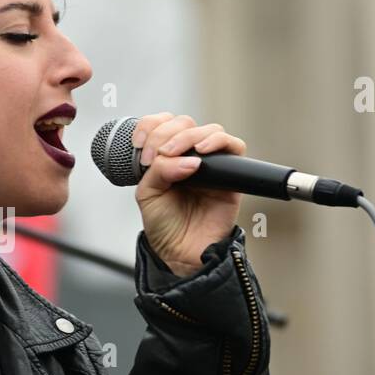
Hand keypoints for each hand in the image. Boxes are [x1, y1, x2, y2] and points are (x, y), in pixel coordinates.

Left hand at [131, 113, 246, 274]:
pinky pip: (234, 147)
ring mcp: (211, 164)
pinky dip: (218, 142)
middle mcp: (190, 156)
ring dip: (188, 136)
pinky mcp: (230, 176)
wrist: (179, 252)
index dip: (151, 125)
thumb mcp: (148, 193)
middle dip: (166, 133)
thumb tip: (186, 159)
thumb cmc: (164, 224)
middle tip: (156, 155)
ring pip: (209, 130)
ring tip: (173, 153)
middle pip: (185, 123)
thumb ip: (159, 170)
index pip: (163, 123)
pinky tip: (202, 152)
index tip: (139, 142)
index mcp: (167, 156)